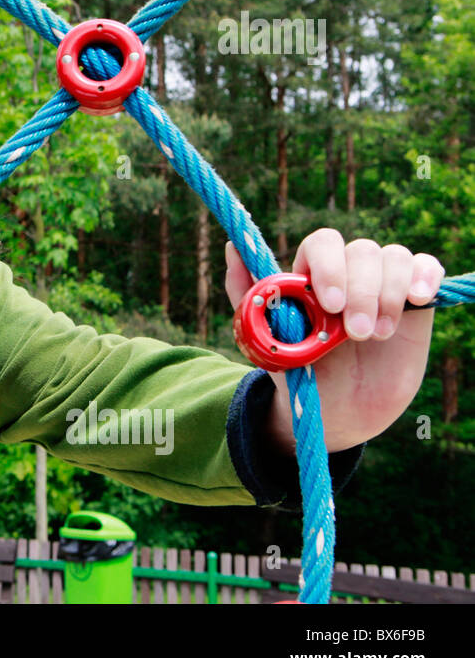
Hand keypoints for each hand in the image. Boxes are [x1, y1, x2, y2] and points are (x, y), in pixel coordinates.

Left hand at [224, 229, 442, 454]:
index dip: (329, 267)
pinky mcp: (414, 301)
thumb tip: (232, 247)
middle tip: (356, 334)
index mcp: (310, 276)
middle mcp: (347, 273)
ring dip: (388, 295)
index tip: (330, 306)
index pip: (322, 244)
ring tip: (377, 336)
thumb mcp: (268, 340)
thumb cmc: (302, 373)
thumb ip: (249, 293)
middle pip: (361, 251)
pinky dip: (425, 276)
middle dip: (361, 290)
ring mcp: (381, 284)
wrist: (338, 413)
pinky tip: (418, 298)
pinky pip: (426, 267)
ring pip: (394, 258)